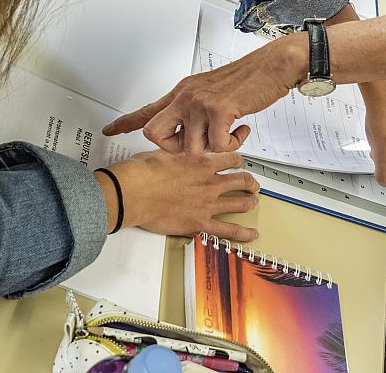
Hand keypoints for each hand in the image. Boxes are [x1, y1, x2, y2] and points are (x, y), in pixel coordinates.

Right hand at [96, 150, 260, 240]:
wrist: (131, 192)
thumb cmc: (142, 173)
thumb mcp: (164, 153)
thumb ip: (178, 154)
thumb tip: (177, 152)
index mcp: (201, 162)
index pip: (231, 158)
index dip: (238, 160)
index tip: (239, 162)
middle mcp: (209, 182)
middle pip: (242, 180)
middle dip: (250, 182)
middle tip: (253, 184)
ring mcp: (207, 204)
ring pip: (241, 203)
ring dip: (251, 202)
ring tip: (254, 202)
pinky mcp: (200, 223)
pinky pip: (228, 230)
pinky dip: (243, 233)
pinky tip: (251, 234)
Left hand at [103, 38, 303, 155]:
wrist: (272, 66)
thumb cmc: (248, 80)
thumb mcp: (212, 92)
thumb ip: (195, 110)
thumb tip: (190, 134)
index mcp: (182, 92)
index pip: (146, 110)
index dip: (125, 123)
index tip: (109, 129)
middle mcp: (185, 96)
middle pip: (154, 134)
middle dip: (172, 149)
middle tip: (196, 145)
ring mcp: (199, 103)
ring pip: (190, 148)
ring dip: (212, 150)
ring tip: (230, 134)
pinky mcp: (218, 111)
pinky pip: (216, 147)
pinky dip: (231, 146)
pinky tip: (240, 131)